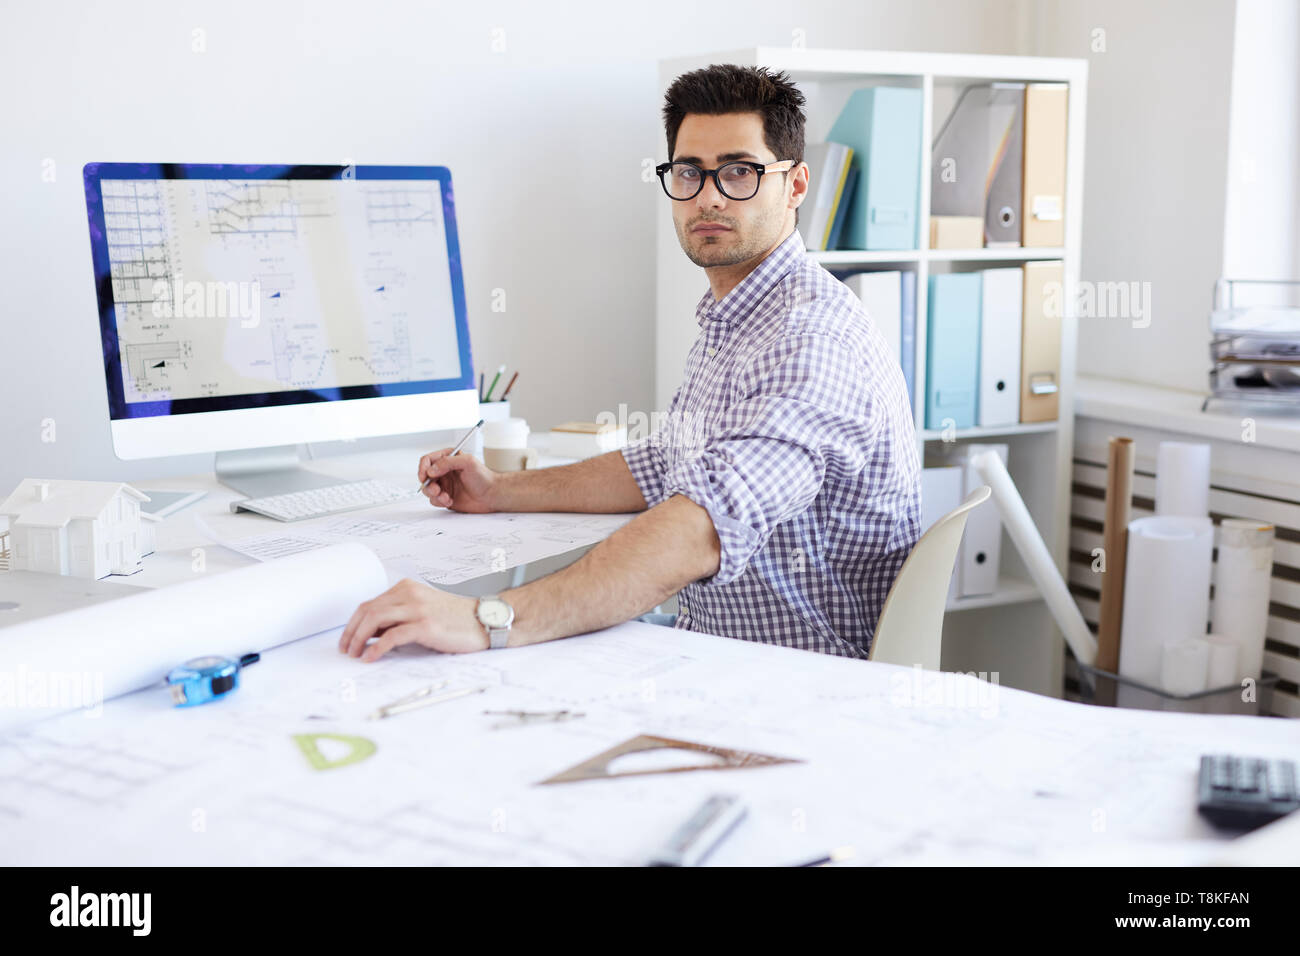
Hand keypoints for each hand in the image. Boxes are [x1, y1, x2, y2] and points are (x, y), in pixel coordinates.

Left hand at [338, 579, 486, 660]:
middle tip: (345, 650)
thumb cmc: (456, 619)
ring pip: (375, 619)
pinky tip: (370, 658)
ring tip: (354, 654)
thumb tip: (372, 635)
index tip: (347, 638)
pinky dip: (376, 648)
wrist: (485, 621)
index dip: (353, 623)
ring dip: (359, 639)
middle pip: (367, 610)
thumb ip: (399, 617)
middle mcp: (410, 594)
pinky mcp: (425, 626)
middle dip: (351, 632)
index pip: (369, 603)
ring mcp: (418, 609)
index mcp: (407, 588)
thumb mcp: (423, 610)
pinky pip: (392, 636)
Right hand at [418, 448, 497, 512]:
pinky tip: (450, 500)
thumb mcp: (468, 462)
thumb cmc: (484, 477)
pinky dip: (439, 501)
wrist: (491, 495)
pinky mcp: (445, 497)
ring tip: (445, 497)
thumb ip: (448, 462)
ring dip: (434, 494)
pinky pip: (434, 500)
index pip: (428, 460)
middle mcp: (444, 471)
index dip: (423, 468)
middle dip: (428, 484)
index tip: (425, 476)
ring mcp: (444, 484)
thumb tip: (431, 469)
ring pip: (427, 489)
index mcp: (448, 458)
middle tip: (437, 490)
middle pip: (425, 476)